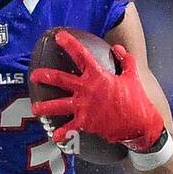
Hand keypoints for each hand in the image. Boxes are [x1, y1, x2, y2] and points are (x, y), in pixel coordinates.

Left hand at [30, 30, 164, 149]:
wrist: (139, 123)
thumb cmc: (136, 99)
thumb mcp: (133, 75)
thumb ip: (125, 59)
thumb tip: (117, 48)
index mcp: (98, 76)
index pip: (81, 55)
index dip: (69, 44)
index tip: (59, 36)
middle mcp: (87, 90)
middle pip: (61, 80)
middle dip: (45, 76)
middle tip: (34, 75)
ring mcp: (85, 107)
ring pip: (58, 106)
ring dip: (45, 107)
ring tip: (35, 108)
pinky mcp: (86, 123)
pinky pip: (69, 128)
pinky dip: (61, 133)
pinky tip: (54, 137)